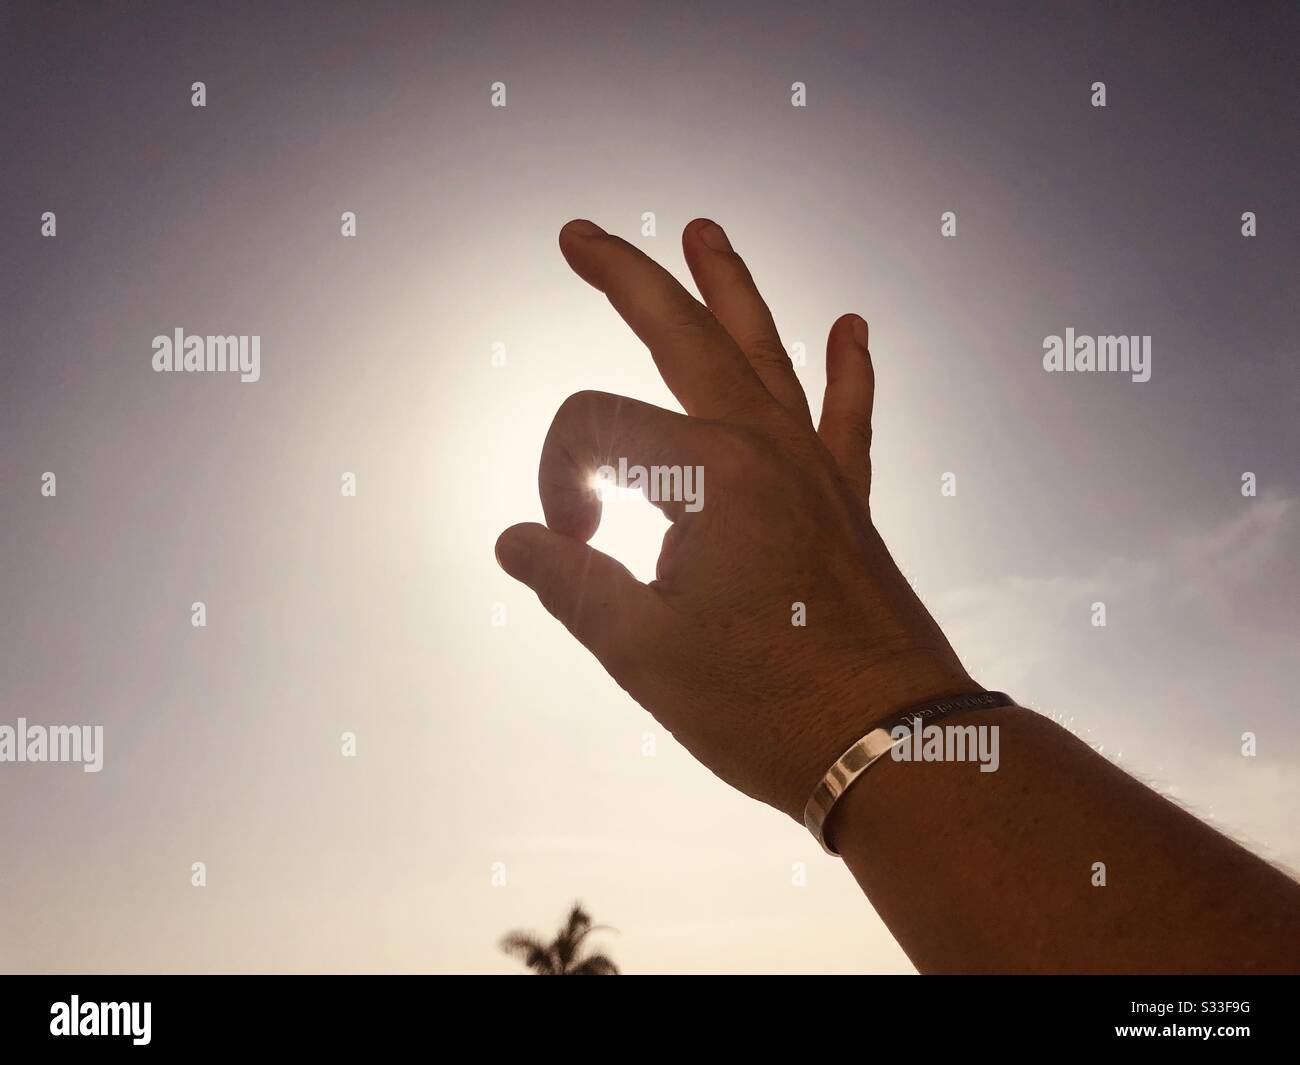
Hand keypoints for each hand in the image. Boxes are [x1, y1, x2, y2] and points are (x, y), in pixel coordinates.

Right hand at [496, 218, 979, 820]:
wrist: (892, 747)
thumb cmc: (767, 707)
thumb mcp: (642, 652)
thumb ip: (571, 584)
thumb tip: (514, 541)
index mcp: (710, 473)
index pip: (594, 432)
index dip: (558, 480)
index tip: (568, 544)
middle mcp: (767, 447)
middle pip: (683, 336)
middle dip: (627, 278)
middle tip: (581, 233)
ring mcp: (815, 468)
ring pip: (766, 353)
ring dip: (731, 289)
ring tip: (706, 231)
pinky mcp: (847, 501)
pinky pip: (848, 417)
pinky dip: (848, 371)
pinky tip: (852, 327)